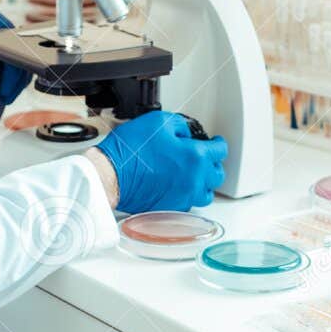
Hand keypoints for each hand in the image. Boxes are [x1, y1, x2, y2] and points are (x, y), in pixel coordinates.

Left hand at [0, 11, 32, 138]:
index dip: (6, 26)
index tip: (13, 46)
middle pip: (12, 41)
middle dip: (14, 65)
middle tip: (5, 86)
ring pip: (21, 58)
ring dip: (17, 79)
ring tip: (5, 93)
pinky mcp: (7, 74)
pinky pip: (24, 71)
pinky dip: (21, 85)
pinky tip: (8, 96)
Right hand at [94, 110, 226, 212]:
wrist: (110, 175)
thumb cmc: (130, 151)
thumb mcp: (158, 122)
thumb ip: (180, 126)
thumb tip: (186, 133)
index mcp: (195, 157)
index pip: (220, 151)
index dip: (218, 144)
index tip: (216, 143)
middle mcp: (194, 180)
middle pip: (217, 175)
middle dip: (213, 164)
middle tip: (206, 158)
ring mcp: (183, 196)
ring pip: (206, 194)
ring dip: (204, 183)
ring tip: (196, 176)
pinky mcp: (171, 208)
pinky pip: (188, 203)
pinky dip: (187, 195)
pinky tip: (179, 187)